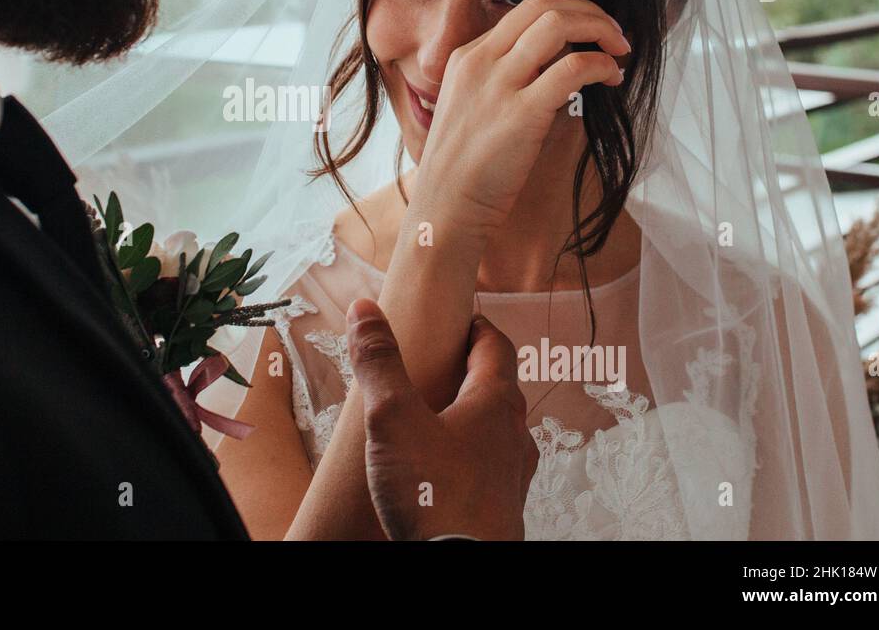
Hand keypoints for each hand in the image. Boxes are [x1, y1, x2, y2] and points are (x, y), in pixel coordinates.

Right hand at [347, 297, 537, 540]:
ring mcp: (513, 477)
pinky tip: (447, 471)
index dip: (479, 329)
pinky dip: (474, 459)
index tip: (464, 320)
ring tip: (444, 419)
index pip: (497, 348)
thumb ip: (379, 363)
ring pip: (502, 433)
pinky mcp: (503, 510)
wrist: (458, 566)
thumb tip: (365, 311)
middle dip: (476, 372)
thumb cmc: (434, 494)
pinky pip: (494, 471)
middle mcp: (513, 437)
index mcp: (494, 405)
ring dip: (477, 418)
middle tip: (448, 364)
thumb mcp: (393, 418)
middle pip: (502, 390)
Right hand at [414, 0, 630, 241]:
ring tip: (618, 51)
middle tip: (614, 34)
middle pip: (543, 6)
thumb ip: (501, 82)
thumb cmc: (463, 169)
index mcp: (467, 58)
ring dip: (600, 30)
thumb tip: (554, 69)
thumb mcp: (470, 109)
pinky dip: (600, 65)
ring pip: (558, 25)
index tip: (591, 33)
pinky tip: (609, 78)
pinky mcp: (522, 113)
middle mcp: (480, 62)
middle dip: (589, 11)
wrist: (444, 206)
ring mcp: (498, 85)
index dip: (568, 13)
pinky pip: (572, 68)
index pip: (525, 11)